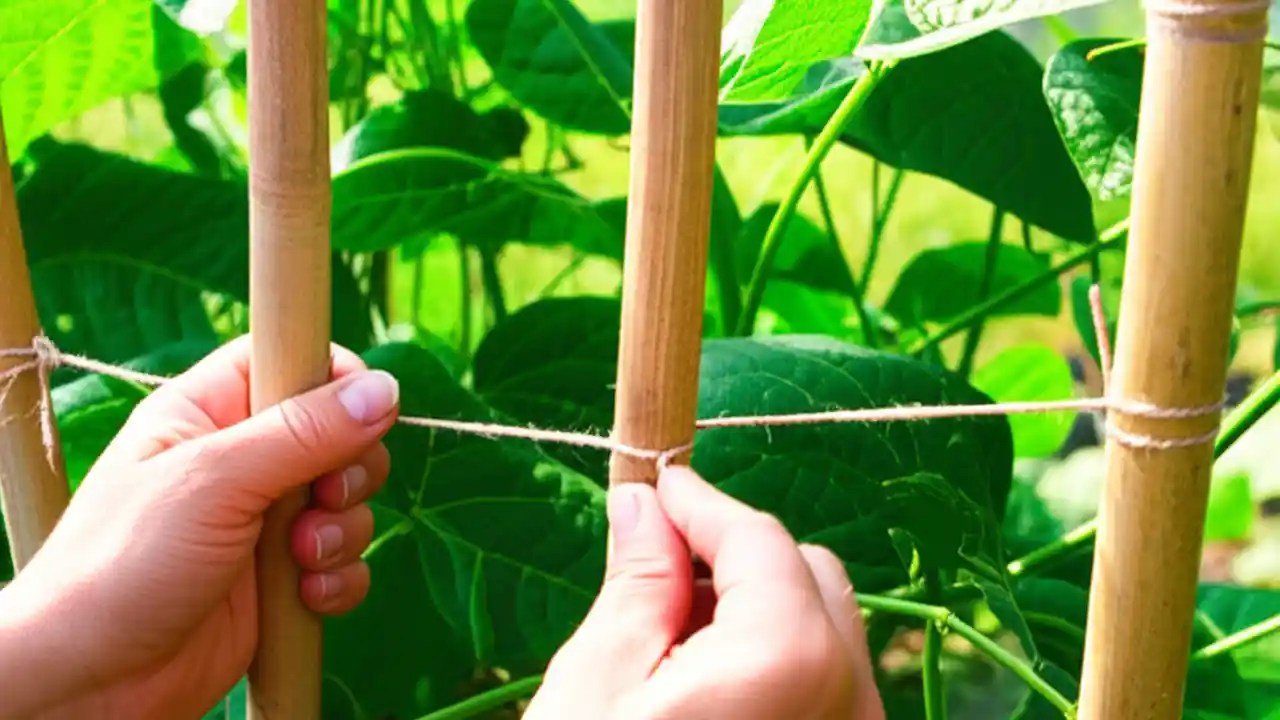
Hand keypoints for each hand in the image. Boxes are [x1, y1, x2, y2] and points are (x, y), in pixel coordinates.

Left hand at [0, 337, 398, 718]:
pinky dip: (339, 578)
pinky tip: (306, 596)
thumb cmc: (126, 564)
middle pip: (338, 431)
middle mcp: (242, 460)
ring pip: (349, 501)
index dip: (334, 377)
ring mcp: (265, 521)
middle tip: (322, 497)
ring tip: (299, 558)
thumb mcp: (215, 480)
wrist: (95, 682)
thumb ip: (305, 432)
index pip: (290, 358)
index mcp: (207, 411)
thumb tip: (387, 388)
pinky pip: (345, 562)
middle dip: (349, 468)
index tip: (358, 411)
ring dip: (342, 531)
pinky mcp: (283, 580)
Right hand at [525, 466, 883, 719]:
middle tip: (657, 568)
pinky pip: (830, 686)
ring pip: (828, 629)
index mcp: (787, 659)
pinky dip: (779, 662)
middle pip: (810, 573)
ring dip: (759, 608)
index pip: (757, 537)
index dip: (700, 502)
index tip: (657, 485)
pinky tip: (710, 685)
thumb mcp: (596, 686)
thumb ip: (637, 583)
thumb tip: (645, 505)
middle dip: (736, 555)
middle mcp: (849, 697)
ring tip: (674, 636)